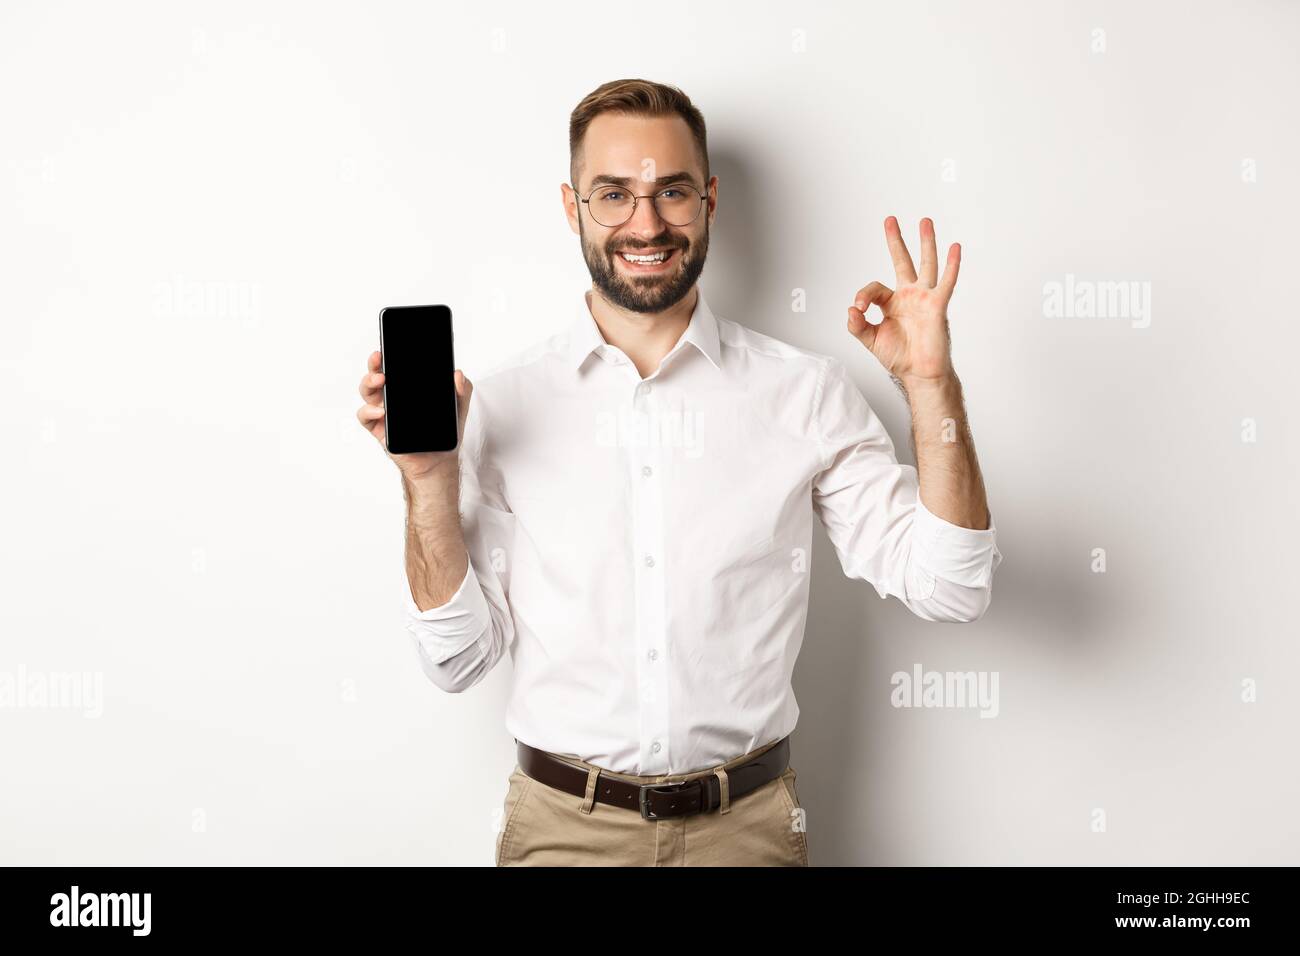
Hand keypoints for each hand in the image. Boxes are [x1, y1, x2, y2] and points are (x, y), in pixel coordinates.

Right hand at [356, 349, 472, 480]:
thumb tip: (458, 374)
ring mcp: (383, 413)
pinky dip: (369, 411)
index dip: (389, 356)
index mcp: (407, 389)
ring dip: (369, 382)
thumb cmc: (444, 433)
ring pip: (367, 392)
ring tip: (381, 380)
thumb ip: (461, 390)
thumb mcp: (457, 408)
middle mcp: (392, 397)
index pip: (394, 367)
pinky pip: (365, 417)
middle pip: (376, 375)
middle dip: (375, 364)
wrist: (439, 461)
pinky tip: (382, 411)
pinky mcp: (379, 429)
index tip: (388, 346)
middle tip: (380, 357)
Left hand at [847, 216, 960, 384]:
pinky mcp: (937, 305)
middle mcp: (908, 296)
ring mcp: (924, 298)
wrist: (919, 373)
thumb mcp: (871, 340)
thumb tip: (851, 309)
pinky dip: (951, 265)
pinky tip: (954, 247)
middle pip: (902, 261)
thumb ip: (857, 326)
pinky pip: (946, 281)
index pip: (874, 288)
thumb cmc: (899, 357)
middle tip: (890, 220)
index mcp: (891, 303)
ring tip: (925, 221)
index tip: (859, 309)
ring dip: (926, 242)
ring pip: (926, 264)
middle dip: (896, 240)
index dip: (863, 295)